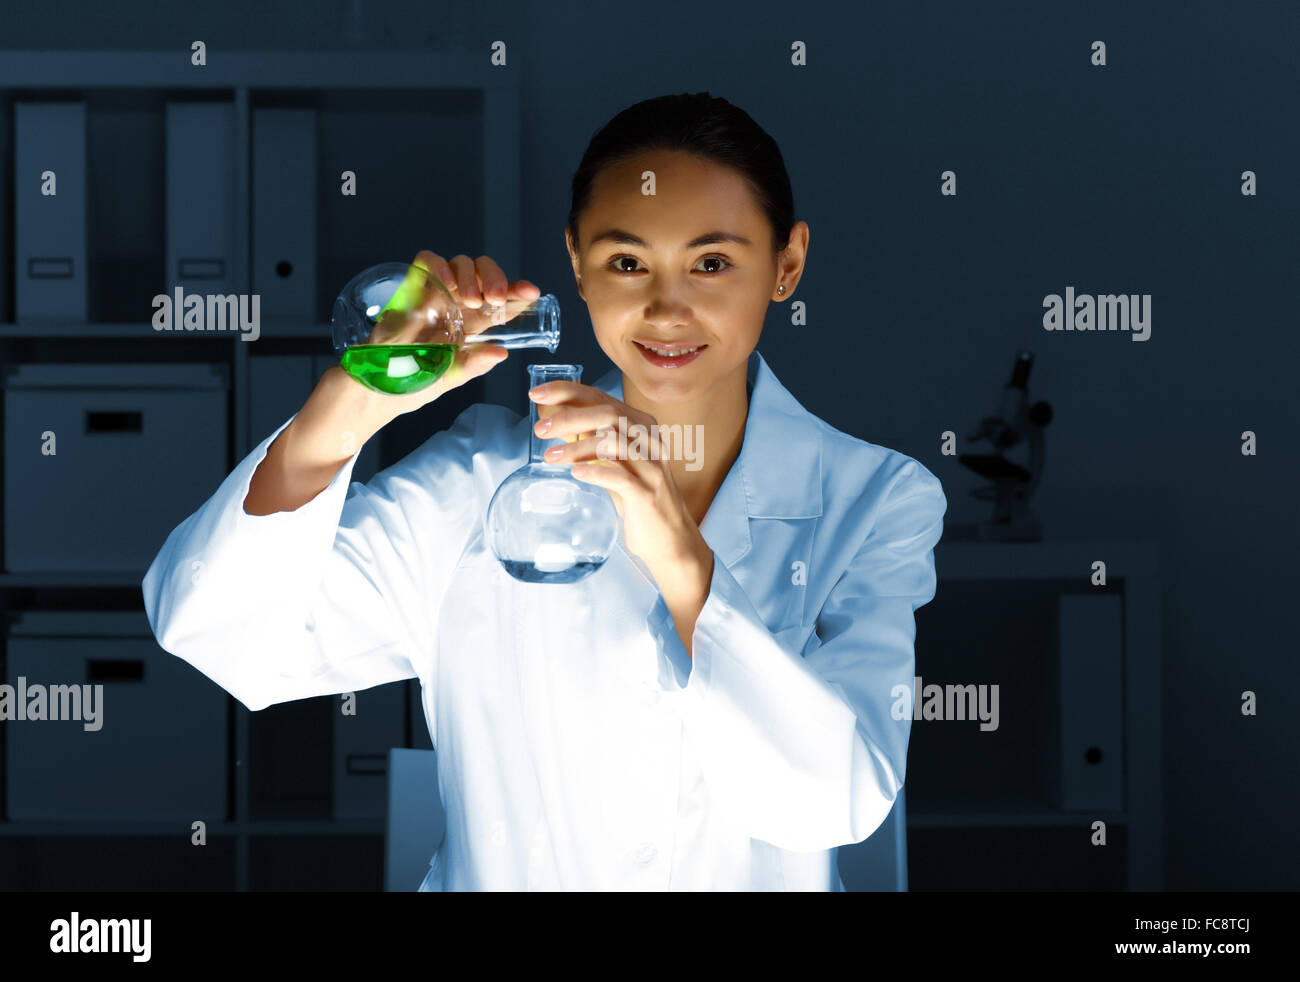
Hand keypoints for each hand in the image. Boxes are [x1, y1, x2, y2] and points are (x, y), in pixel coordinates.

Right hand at [353, 250, 540, 416]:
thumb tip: (502, 353)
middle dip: (496, 278)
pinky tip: (447, 282)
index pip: (501, 300)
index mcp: (473, 324)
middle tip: (498, 298)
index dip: (518, 292)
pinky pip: (427, 262)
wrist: (372, 388)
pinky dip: (439, 264)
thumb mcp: (447, 377)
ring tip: (474, 300)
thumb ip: (473, 365)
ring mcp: (433, 294)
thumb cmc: (411, 384)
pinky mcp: (410, 288)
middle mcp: (456, 305)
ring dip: (472, 275)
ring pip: (460, 264)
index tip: (531, 293)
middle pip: (483, 274)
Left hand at [529, 381, 714, 652]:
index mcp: (641, 426)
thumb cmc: (638, 500)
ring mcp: (651, 467)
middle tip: (539, 429)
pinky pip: (621, 477)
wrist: (670, 540)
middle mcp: (649, 440)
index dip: (567, 392)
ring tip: (549, 458)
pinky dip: (595, 473)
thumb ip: (591, 441)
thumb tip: (552, 419)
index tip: (536, 394)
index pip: (601, 398)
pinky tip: (575, 475)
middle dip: (569, 417)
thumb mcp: (614, 463)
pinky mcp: (648, 495)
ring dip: (577, 447)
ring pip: (613, 442)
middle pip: (608, 414)